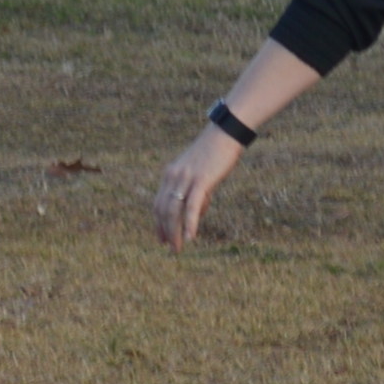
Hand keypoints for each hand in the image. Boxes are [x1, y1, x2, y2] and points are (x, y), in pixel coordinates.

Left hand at [152, 126, 242, 248]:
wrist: (226, 134)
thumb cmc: (216, 154)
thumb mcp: (200, 174)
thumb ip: (196, 193)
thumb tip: (196, 213)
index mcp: (170, 174)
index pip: (158, 203)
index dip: (159, 223)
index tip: (162, 239)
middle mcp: (173, 176)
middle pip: (163, 210)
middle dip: (166, 232)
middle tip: (172, 249)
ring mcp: (185, 178)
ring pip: (173, 211)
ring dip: (174, 232)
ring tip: (178, 248)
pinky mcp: (200, 180)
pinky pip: (191, 206)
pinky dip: (189, 223)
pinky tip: (190, 237)